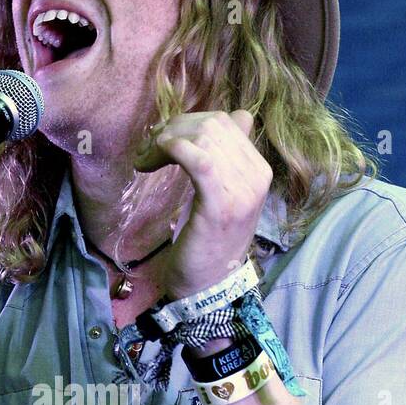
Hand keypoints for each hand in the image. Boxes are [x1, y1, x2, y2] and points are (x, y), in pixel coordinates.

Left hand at [135, 109, 271, 299]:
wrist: (209, 285)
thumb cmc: (209, 240)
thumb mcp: (222, 194)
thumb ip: (225, 160)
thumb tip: (231, 119)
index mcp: (259, 169)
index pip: (228, 121)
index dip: (190, 122)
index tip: (164, 140)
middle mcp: (257, 176)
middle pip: (213, 125)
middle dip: (174, 128)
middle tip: (149, 150)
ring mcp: (242, 192)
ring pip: (205, 138)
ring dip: (166, 140)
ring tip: (146, 159)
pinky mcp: (220, 206)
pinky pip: (200, 161)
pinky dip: (174, 150)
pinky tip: (155, 158)